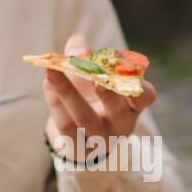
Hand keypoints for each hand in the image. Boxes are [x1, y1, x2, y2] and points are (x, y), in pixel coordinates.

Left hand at [43, 35, 156, 161]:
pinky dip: (55, 102)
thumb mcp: (94, 78)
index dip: (140, 84)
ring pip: (84, 117)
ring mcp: (99, 139)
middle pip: (116, 109)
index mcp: (133, 106)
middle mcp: (120, 124)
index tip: (126, 67)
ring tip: (53, 70)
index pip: (145, 96)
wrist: (78, 137)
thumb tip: (76, 44)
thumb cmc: (92, 99)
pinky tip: (47, 83)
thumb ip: (87, 58)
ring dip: (68, 91)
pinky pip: (64, 124)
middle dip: (107, 91)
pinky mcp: (77, 148)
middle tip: (95, 71)